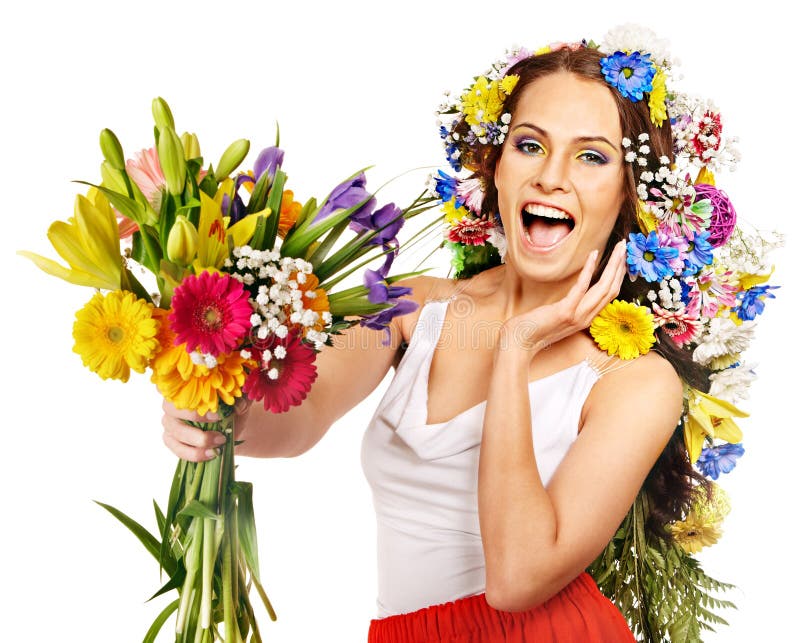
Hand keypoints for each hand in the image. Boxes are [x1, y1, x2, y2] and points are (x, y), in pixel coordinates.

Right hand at [161, 397, 250, 461]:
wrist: (230, 426)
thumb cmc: (230, 409)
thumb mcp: (239, 402)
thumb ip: (241, 400)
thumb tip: (238, 406)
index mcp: (186, 388)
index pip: (185, 392)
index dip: (200, 404)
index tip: (219, 415)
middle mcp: (172, 404)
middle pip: (175, 412)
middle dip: (199, 422)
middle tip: (220, 435)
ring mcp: (170, 423)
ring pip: (178, 433)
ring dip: (199, 442)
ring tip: (219, 446)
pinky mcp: (170, 440)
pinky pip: (178, 449)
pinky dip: (195, 454)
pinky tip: (211, 454)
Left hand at [499, 240, 627, 358]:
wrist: (519, 343)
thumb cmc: (533, 328)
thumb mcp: (558, 316)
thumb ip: (569, 306)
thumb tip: (575, 291)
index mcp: (586, 318)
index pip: (610, 295)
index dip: (618, 275)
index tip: (622, 258)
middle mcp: (586, 318)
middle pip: (612, 289)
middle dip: (620, 266)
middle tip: (624, 245)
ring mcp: (578, 316)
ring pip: (604, 287)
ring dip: (613, 265)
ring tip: (618, 248)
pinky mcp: (566, 311)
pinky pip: (582, 287)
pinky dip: (589, 269)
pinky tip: (593, 254)